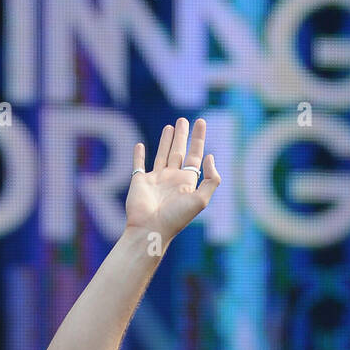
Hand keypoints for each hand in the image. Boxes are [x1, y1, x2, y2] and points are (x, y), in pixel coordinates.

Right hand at [125, 117, 220, 243]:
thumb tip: (210, 156)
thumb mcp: (201, 200)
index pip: (195, 156)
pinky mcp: (139, 182)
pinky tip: (139, 145)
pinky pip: (139, 164)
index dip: (198, 139)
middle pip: (179, 152)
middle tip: (183, 120)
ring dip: (165, 141)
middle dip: (182, 136)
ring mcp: (156, 180)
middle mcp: (172, 179)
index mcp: (187, 182)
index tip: (201, 121)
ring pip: (162, 154)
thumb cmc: (176, 217)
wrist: (151, 229)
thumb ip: (211, 179)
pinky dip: (138, 155)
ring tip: (169, 127)